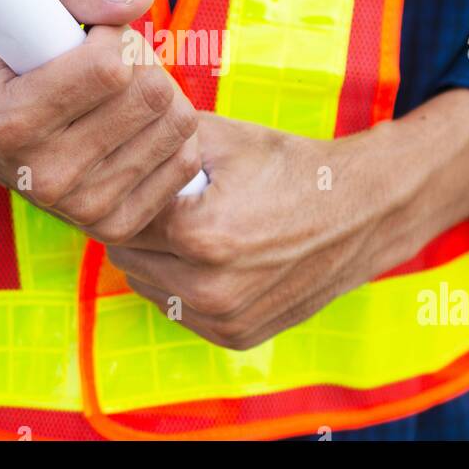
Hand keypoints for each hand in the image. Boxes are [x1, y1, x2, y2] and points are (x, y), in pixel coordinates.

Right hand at [0, 0, 202, 241]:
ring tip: (124, 95)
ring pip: (177, 125)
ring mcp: (82, 207)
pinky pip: (185, 161)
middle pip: (152, 95)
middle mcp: (45, 174)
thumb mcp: (29, 12)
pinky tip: (139, 127)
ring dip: (162, 95)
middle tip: (115, 66)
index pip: (110, 68)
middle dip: (143, 63)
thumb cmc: (15, 62)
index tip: (94, 39)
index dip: (115, 38)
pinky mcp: (115, 225)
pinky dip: (172, 133)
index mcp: (12, 121)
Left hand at [106, 89, 468, 349]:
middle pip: (126, 253)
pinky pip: (178, 309)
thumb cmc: (289, 168)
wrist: (359, 211)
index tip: (142, 176)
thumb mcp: (223, 136)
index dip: (129, 189)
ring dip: (157, 258)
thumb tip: (109, 131)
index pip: (121, 215)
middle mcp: (208, 287)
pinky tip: (213, 255)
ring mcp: (223, 319)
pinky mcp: (236, 336)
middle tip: (173, 201)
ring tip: (196, 226)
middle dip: (141, 225)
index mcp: (198, 234)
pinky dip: (183, 284)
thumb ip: (158, 137)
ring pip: (146, 284)